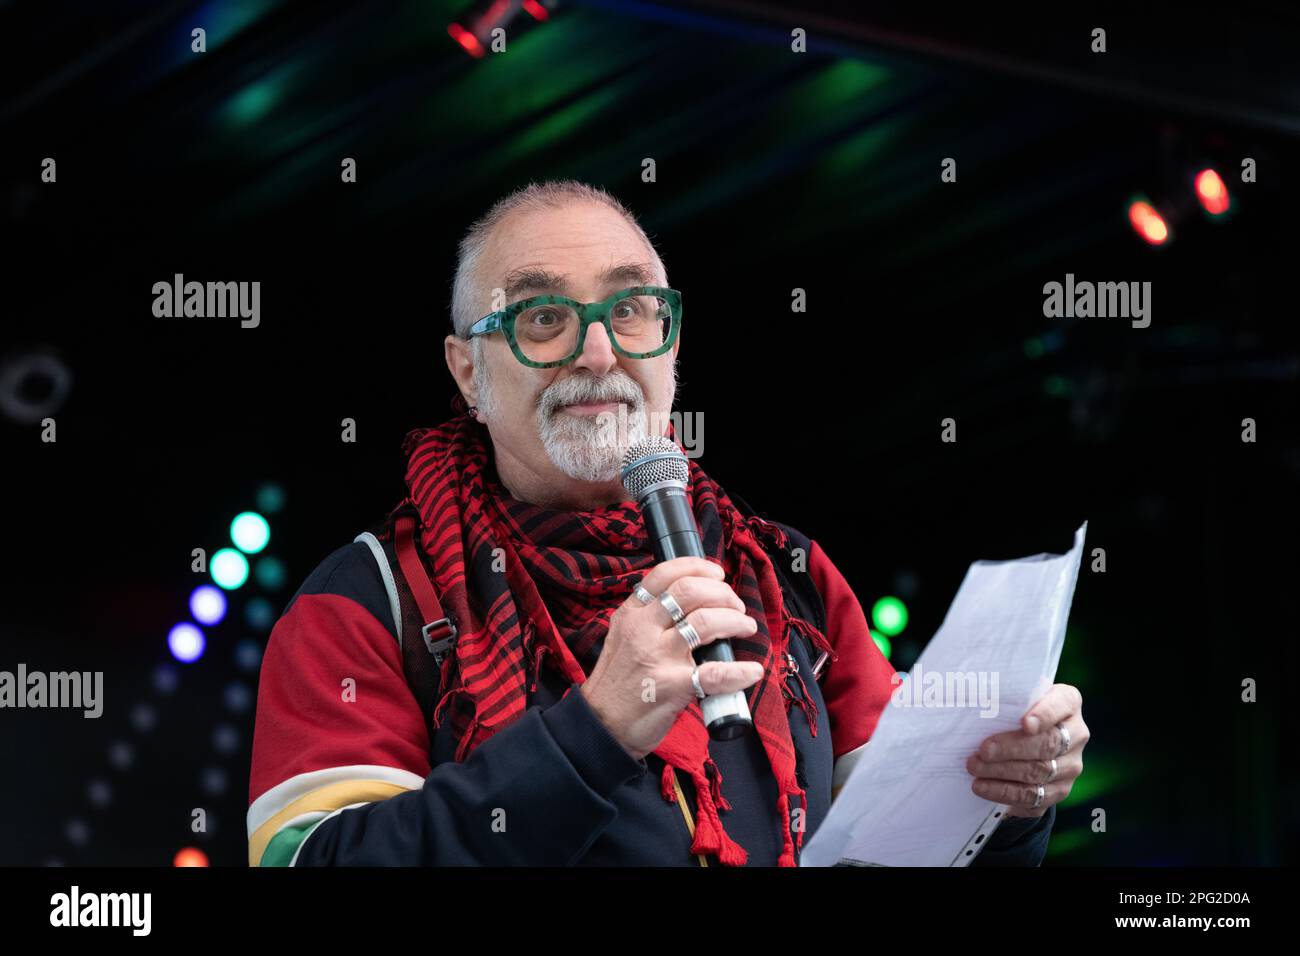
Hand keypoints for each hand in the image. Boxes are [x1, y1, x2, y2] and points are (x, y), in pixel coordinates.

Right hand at [580, 557, 762, 760]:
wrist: (602, 726)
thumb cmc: (617, 683)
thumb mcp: (621, 637)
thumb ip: (648, 617)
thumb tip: (690, 602)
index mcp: (631, 614)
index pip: (664, 574)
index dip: (698, 567)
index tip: (718, 574)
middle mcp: (643, 629)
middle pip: (690, 591)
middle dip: (723, 593)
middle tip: (736, 606)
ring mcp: (658, 657)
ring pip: (706, 622)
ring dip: (735, 621)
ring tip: (746, 627)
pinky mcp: (673, 686)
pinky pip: (715, 673)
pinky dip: (740, 671)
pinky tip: (752, 671)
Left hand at [966, 683, 1087, 817]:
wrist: (1027, 741)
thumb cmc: (1016, 711)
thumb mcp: (1016, 699)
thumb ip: (1006, 699)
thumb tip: (974, 703)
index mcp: (1068, 703)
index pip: (1062, 704)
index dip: (1045, 715)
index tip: (1025, 723)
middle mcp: (1076, 734)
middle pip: (1048, 744)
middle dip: (1011, 748)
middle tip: (983, 751)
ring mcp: (1070, 765)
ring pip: (1040, 772)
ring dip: (1003, 772)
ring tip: (975, 768)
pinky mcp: (1059, 790)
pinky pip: (1033, 796)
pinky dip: (1004, 792)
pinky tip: (982, 787)